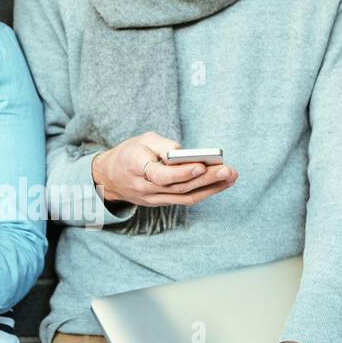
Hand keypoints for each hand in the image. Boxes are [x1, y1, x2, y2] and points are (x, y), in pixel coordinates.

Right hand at [91, 132, 237, 207]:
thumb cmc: (129, 154)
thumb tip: (185, 153)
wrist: (110, 178)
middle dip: (206, 179)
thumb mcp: (142, 140)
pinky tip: (221, 183)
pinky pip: (185, 200)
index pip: (160, 175)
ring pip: (185, 197)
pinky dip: (204, 192)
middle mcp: (145, 188)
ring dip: (211, 188)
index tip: (201, 166)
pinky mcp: (161, 203)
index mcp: (136, 167)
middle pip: (179, 187)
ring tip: (231, 176)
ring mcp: (153, 199)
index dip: (181, 173)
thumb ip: (162, 145)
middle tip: (228, 170)